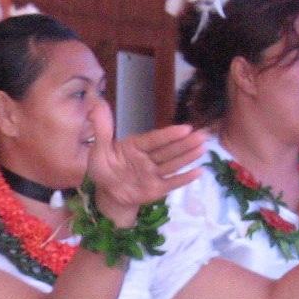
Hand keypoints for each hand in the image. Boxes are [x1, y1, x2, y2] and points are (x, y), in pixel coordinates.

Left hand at [86, 100, 205, 225]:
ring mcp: (154, 173)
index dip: (169, 135)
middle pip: (168, 151)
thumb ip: (102, 129)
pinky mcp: (157, 189)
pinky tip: (198, 171)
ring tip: (203, 147)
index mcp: (136, 146)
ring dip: (188, 157)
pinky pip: (171, 183)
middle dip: (185, 144)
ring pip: (172, 164)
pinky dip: (184, 179)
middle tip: (202, 134)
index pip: (154, 140)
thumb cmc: (104, 169)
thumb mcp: (99, 150)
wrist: (108, 194)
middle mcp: (148, 158)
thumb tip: (96, 103)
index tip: (184, 128)